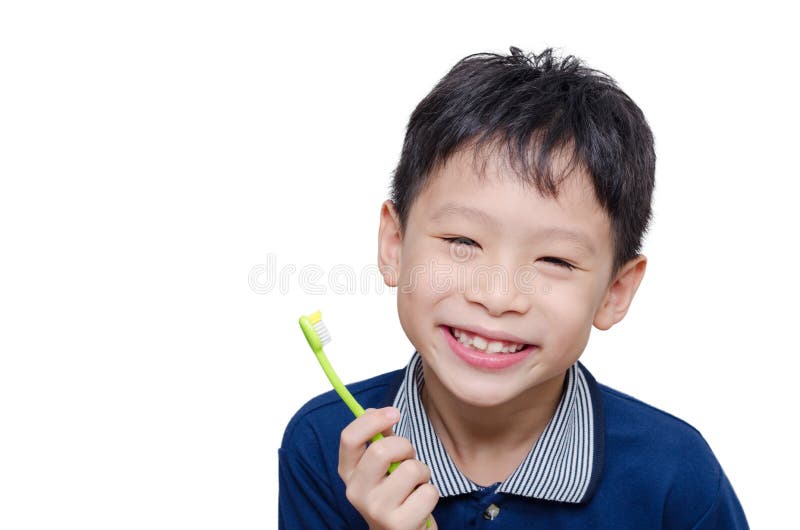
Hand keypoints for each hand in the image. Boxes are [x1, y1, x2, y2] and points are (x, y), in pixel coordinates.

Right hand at [338, 407, 438, 529]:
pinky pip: (428, 492)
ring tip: (416, 484)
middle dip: (405, 446)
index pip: (349, 438)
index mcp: (348, 472)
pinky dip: (430, 492)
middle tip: (409, 456)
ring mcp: (376, 510)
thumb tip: (374, 411)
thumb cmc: (394, 492)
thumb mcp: (382, 466)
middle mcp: (356, 492)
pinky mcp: (399, 524)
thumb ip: (379, 439)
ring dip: (422, 471)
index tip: (394, 412)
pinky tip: (420, 503)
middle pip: (380, 451)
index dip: (372, 420)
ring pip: (410, 470)